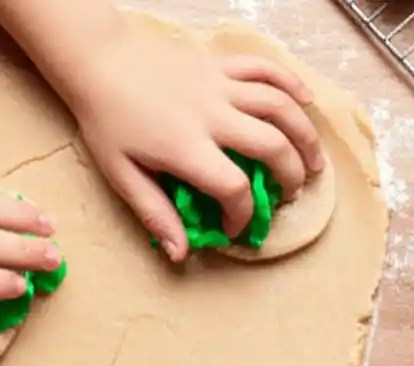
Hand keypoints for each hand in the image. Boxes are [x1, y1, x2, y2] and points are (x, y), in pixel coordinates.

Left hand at [68, 30, 324, 260]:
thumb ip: (155, 214)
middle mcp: (210, 114)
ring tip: (315, 161)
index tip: (236, 227)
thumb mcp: (121, 174)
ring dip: (305, 135)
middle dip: (291, 176)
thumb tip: (181, 254)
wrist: (97, 62)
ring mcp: (219, 85)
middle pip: (272, 146)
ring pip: (279, 105)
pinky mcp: (220, 64)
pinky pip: (265, 68)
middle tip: (291, 195)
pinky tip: (308, 102)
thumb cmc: (106, 121)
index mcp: (185, 146)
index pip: (233, 187)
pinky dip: (292, 83)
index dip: (243, 215)